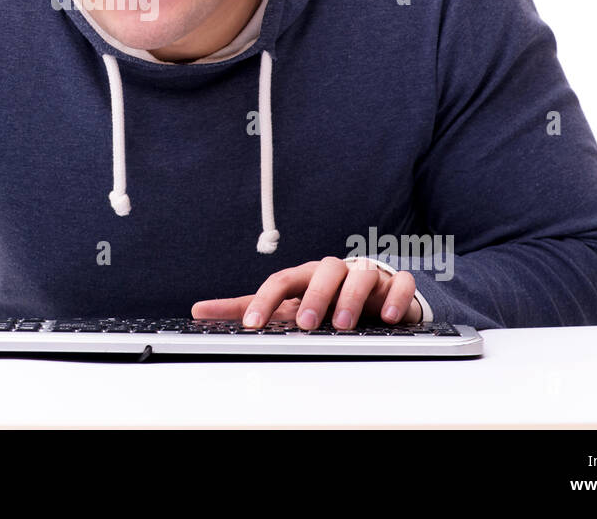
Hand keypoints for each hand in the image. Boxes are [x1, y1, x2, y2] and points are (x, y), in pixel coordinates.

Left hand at [191, 256, 421, 328]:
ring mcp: (367, 276)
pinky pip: (399, 284)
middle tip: (304, 324)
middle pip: (323, 272)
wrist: (372, 296)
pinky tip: (386, 317)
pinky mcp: (395, 286)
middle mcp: (335, 271)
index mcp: (306, 275)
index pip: (282, 280)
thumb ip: (245, 307)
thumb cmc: (322, 299)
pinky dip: (394, 298)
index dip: (265, 299)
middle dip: (314, 297)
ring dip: (349, 298)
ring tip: (341, 325)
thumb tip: (198, 309)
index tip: (252, 324)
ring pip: (359, 276)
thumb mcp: (284, 305)